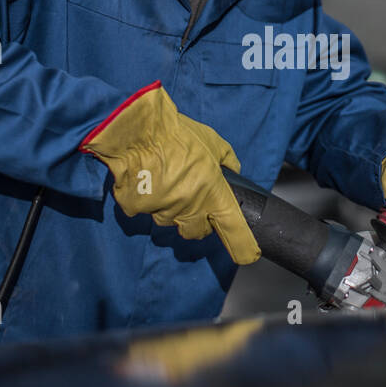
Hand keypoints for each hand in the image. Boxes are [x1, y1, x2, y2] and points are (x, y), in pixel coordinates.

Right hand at [81, 82, 261, 263]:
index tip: (247, 255)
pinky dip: (143, 199)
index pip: (234, 231)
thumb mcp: (213, 142)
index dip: (242, 246)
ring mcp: (163, 212)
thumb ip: (227, 160)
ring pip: (168, 220)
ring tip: (164, 180)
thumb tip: (233, 169)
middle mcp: (191, 209)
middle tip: (192, 199)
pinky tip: (143, 180)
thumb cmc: (178, 135)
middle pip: (197, 232)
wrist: (139, 131)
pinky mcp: (138, 210)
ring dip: (169, 208)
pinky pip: (142, 210)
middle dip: (197, 222)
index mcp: (214, 195)